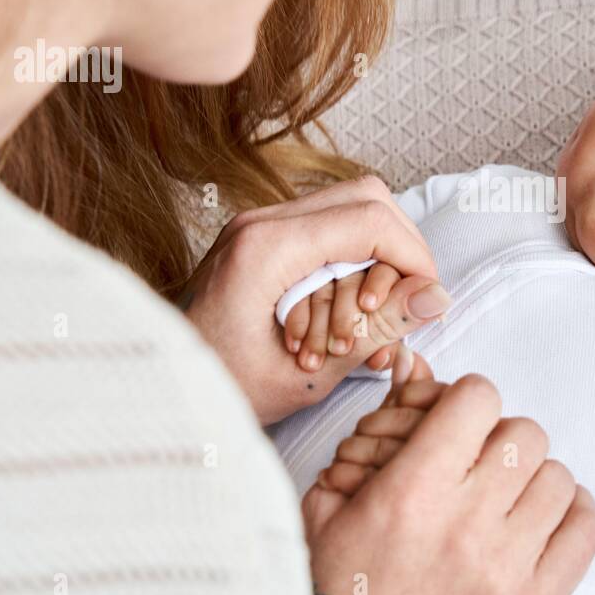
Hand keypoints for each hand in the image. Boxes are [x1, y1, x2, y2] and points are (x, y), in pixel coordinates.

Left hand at [179, 176, 450, 425]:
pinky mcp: (257, 240)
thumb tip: (435, 298)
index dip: (414, 256)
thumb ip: (377, 330)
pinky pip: (323, 230)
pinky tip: (345, 317)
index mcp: (267, 249)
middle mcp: (260, 223)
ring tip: (370, 320)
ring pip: (348, 209)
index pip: (370, 220)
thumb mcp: (310, 375)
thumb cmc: (218, 394)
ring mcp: (256, 227)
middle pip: (366, 197)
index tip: (427, 297)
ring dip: (375, 257)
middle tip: (408, 301)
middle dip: (400, 248)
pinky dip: (349, 264)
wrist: (158, 397)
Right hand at [302, 372, 594, 594]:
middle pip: (525, 434)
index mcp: (412, 493)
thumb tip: (412, 360)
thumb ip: (380, 425)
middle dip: (499, 437)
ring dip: (532, 477)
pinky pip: (584, 531)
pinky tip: (537, 518)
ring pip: (557, 478)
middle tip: (477, 459)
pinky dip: (570, 515)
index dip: (467, 398)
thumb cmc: (335, 584)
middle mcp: (464, 527)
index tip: (458, 417)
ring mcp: (504, 569)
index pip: (478, 399)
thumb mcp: (333, 498)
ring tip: (504, 494)